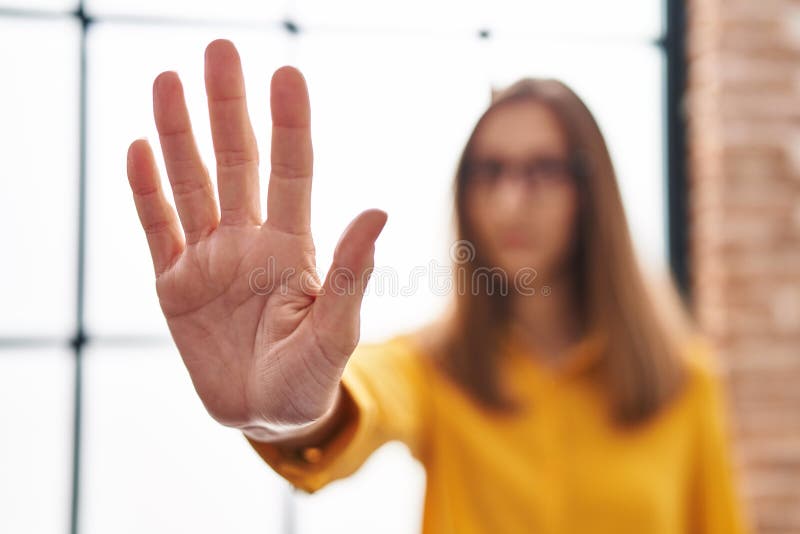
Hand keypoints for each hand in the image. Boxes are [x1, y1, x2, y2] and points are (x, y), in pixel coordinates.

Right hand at [125, 39, 386, 434]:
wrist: (266, 415)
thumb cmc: (311, 377)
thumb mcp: (334, 330)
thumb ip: (349, 274)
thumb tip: (379, 211)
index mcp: (291, 247)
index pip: (291, 171)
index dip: (289, 125)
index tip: (287, 74)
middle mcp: (249, 240)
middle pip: (237, 162)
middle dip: (228, 108)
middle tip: (220, 51)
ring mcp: (209, 258)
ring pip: (192, 184)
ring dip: (179, 135)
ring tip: (168, 81)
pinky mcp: (173, 284)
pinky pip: (157, 229)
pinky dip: (146, 192)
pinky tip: (139, 149)